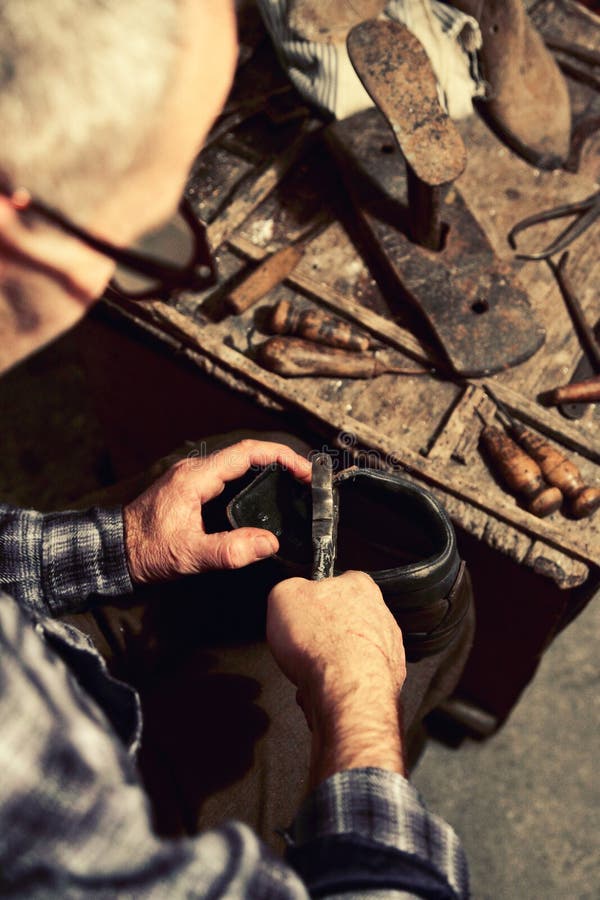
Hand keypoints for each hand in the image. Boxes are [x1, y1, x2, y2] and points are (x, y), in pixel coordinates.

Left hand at [123, 439, 310, 582]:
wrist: (114, 553)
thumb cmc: (146, 552)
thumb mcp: (189, 555)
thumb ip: (229, 550)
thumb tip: (268, 543)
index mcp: (196, 477)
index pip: (247, 454)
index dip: (281, 457)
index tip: (305, 470)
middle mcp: (195, 470)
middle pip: (247, 455)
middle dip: (281, 462)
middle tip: (308, 479)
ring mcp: (192, 477)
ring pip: (238, 464)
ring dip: (268, 470)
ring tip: (295, 485)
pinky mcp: (191, 489)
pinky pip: (229, 476)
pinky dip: (253, 480)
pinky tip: (266, 496)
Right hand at [267, 571, 406, 781]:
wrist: (346, 690)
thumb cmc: (323, 644)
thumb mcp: (283, 596)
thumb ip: (288, 588)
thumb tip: (288, 594)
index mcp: (360, 586)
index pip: (338, 581)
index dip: (314, 598)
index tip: (302, 611)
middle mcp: (381, 615)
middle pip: (345, 619)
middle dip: (324, 632)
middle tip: (305, 642)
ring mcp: (388, 648)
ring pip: (351, 651)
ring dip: (331, 660)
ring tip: (313, 667)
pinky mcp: (387, 679)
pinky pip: (355, 678)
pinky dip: (339, 683)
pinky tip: (324, 684)